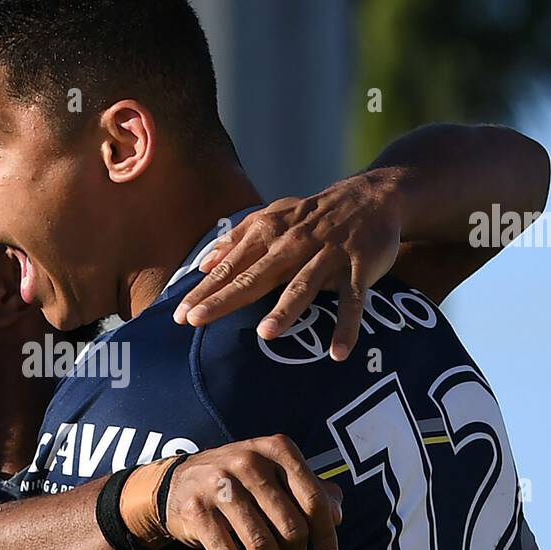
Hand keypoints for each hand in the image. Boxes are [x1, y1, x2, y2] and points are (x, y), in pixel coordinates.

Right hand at [159, 435, 342, 549]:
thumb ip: (308, 487)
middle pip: (289, 525)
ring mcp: (219, 486)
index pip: (312, 498)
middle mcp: (248, 462)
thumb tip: (337, 515)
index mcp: (275, 449)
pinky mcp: (197, 512)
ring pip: (260, 544)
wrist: (177, 481)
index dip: (325, 534)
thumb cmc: (239, 479)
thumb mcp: (274, 472)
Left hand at [173, 171, 403, 357]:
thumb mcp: (271, 218)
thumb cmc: (312, 216)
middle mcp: (294, 244)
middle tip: (197, 321)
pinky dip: (347, 325)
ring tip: (266, 334)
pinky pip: (354, 300)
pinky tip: (337, 353)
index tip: (179, 315)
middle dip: (225, 299)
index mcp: (269, 235)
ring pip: (304, 285)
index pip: (230, 267)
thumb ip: (236, 241)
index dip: (204, 291)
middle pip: (255, 276)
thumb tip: (202, 264)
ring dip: (286, 309)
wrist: (371, 196)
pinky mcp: (360, 267)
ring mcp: (328, 256)